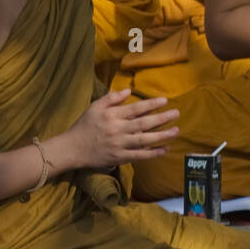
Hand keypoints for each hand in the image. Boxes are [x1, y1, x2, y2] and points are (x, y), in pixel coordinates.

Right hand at [60, 88, 179, 169]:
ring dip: (162, 135)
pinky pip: (139, 155)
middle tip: (176, 113)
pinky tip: (164, 149)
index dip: (151, 104)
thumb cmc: (84, 126)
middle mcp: (117, 130)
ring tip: (176, 131)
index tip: (165, 100)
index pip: (135, 108)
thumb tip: (128, 91)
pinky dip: (153, 153)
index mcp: (111, 116)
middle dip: (162, 118)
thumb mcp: (94, 107)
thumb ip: (111, 98)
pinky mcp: (120, 157)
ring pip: (144, 140)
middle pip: (143, 123)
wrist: (73, 148)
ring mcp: (119, 145)